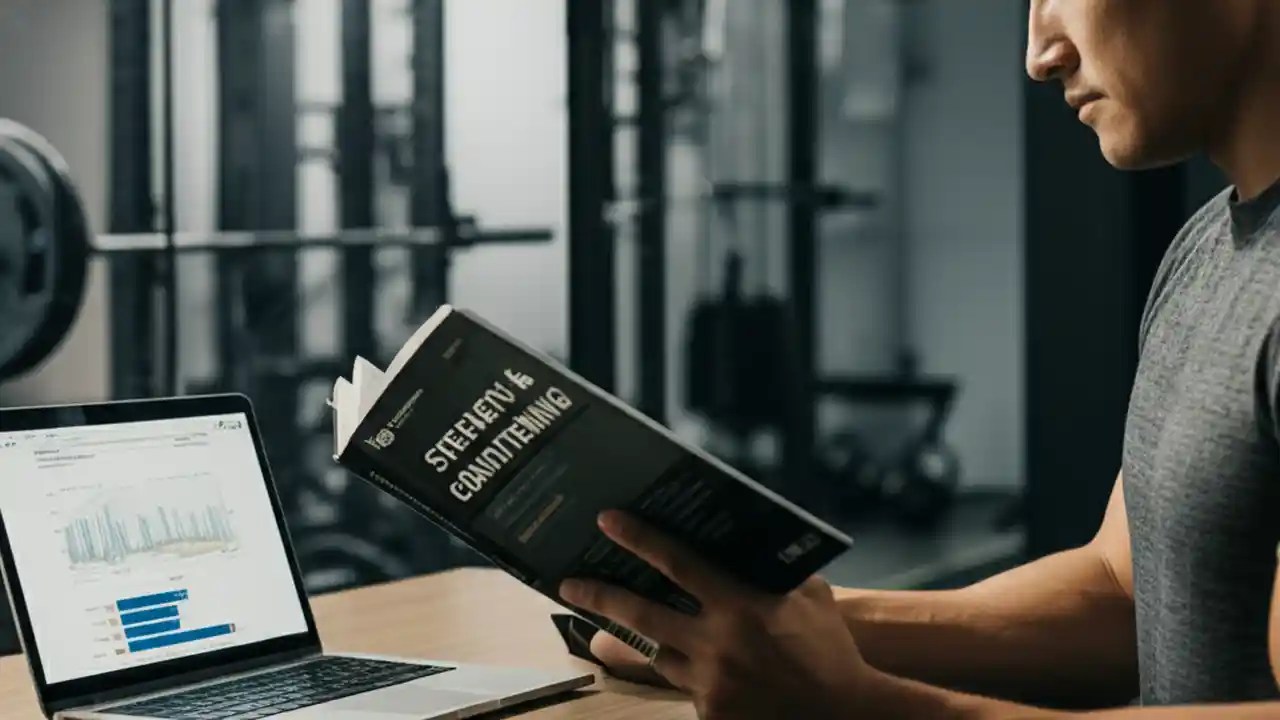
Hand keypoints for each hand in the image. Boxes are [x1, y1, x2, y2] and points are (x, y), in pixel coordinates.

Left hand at [560, 511, 882, 719]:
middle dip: (599, 594)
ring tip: (614, 621)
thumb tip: (744, 543)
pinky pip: (684, 686)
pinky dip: (686, 672)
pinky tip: (693, 666)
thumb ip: (773, 571)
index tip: (606, 520)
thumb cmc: (829, 651)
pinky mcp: (709, 713)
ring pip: (655, 652)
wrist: (846, 716)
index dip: (638, 538)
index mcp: (740, 605)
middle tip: (568, 582)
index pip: (677, 563)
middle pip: (641, 613)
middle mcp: (716, 642)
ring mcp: (709, 682)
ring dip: (638, 636)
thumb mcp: (810, 597)